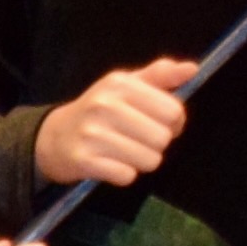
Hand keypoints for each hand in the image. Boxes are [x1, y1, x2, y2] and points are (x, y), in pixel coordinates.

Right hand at [38, 57, 195, 187]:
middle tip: (140, 140)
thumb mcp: (126, 85)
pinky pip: (127, 176)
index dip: (174, 122)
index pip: (173, 111)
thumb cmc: (99, 110)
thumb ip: (160, 75)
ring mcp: (92, 134)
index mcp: (120, 84)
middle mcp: (104, 106)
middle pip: (162, 138)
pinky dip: (124, 174)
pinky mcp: (84, 161)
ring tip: (127, 153)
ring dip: (143, 161)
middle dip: (157, 144)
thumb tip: (191, 69)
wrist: (55, 137)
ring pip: (149, 160)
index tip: (159, 123)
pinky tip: (112, 163)